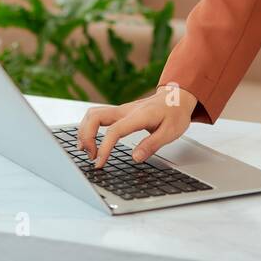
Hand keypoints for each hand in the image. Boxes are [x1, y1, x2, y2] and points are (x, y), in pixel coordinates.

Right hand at [75, 83, 198, 168]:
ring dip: (84, 131)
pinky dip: (88, 128)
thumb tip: (135, 157)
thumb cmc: (174, 113)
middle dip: (86, 136)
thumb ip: (152, 144)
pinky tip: (90, 141)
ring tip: (87, 151)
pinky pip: (96, 116)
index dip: (104, 148)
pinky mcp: (118, 112)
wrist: (176, 97)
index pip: (114, 130)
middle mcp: (125, 110)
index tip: (99, 163)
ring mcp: (120, 110)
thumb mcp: (171, 132)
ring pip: (92, 114)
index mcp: (138, 116)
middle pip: (94, 116)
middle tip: (91, 156)